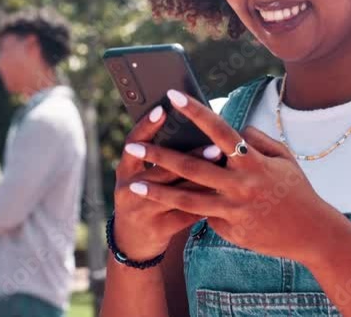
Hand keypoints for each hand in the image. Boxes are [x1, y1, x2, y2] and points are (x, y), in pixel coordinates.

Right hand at [113, 103, 219, 260]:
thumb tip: (189, 126)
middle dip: (191, 157)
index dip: (147, 125)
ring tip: (225, 169)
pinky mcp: (159, 229)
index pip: (133, 142)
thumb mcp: (140, 176)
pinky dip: (207, 203)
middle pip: (163, 169)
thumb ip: (158, 157)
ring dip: (204, 180)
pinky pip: (188, 214)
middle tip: (215, 146)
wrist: (131, 242)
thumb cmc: (144, 197)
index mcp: (125, 170)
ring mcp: (143, 211)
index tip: (163, 108)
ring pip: (179, 193)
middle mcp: (129, 189)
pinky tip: (224, 194)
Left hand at [125, 90, 341, 263]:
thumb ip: (257, 140)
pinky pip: (207, 215)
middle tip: (131, 146)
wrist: (312, 233)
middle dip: (160, 155)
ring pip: (187, 198)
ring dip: (158, 191)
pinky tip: (184, 207)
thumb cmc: (297, 190)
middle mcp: (241, 183)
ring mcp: (234, 209)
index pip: (218, 129)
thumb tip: (234, 130)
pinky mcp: (230, 229)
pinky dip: (198, 208)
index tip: (173, 95)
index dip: (195, 111)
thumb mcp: (283, 159)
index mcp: (253, 161)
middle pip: (192, 166)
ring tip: (133, 185)